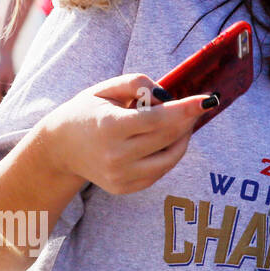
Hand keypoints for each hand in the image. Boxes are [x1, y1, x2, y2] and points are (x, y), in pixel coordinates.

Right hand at [40, 73, 213, 194]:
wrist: (60, 147)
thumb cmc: (87, 111)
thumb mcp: (106, 88)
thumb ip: (138, 83)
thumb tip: (167, 96)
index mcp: (109, 126)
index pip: (157, 119)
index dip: (186, 109)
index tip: (209, 100)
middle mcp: (114, 155)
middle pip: (167, 137)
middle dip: (187, 119)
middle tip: (193, 106)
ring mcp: (120, 176)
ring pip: (170, 158)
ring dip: (183, 138)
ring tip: (181, 123)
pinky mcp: (124, 188)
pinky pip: (160, 171)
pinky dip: (170, 154)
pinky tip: (166, 140)